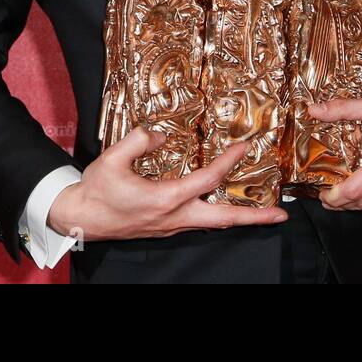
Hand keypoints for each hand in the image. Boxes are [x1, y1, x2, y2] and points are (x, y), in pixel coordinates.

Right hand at [46, 126, 288, 242]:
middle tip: (280, 215)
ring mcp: (172, 226)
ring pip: (214, 224)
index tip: (245, 148)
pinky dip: (220, 215)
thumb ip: (138, 141)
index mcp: (165, 199)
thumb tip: (159, 134)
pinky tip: (227, 207)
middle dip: (255, 217)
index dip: (228, 163)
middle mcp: (174, 217)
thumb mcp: (112, 159)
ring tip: (265, 213)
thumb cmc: (96, 190)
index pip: (206, 180)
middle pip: (224, 218)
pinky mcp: (167, 227)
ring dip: (241, 217)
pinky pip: (201, 222)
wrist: (81, 218)